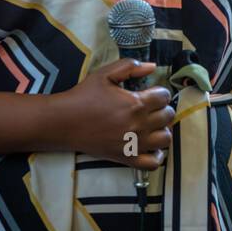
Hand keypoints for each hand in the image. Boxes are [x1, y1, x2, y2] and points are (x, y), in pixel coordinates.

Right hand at [56, 59, 173, 168]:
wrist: (63, 122)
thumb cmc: (83, 96)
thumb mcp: (105, 74)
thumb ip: (130, 66)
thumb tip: (152, 67)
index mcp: (136, 103)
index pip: (164, 97)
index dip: (160, 92)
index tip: (151, 93)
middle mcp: (138, 125)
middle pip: (168, 116)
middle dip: (163, 109)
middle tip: (151, 107)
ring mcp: (133, 144)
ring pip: (165, 139)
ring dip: (163, 130)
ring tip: (153, 125)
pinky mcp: (126, 158)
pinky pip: (152, 163)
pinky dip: (157, 156)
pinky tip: (152, 146)